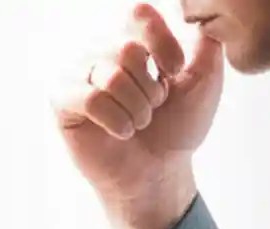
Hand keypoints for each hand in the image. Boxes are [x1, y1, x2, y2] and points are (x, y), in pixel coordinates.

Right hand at [53, 3, 223, 228]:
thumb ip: (208, 44)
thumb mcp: (204, 81)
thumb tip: (203, 17)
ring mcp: (78, 74)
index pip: (138, 14)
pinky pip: (89, 98)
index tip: (176, 71)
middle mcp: (101, 50)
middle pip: (126, 47)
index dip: (162, 42)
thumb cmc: (176, 128)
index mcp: (133, 38)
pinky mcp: (62, 100)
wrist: (158, 172)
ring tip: (139, 123)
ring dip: (135, 108)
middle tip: (154, 107)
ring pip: (109, 75)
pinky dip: (114, 120)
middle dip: (150, 86)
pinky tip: (121, 132)